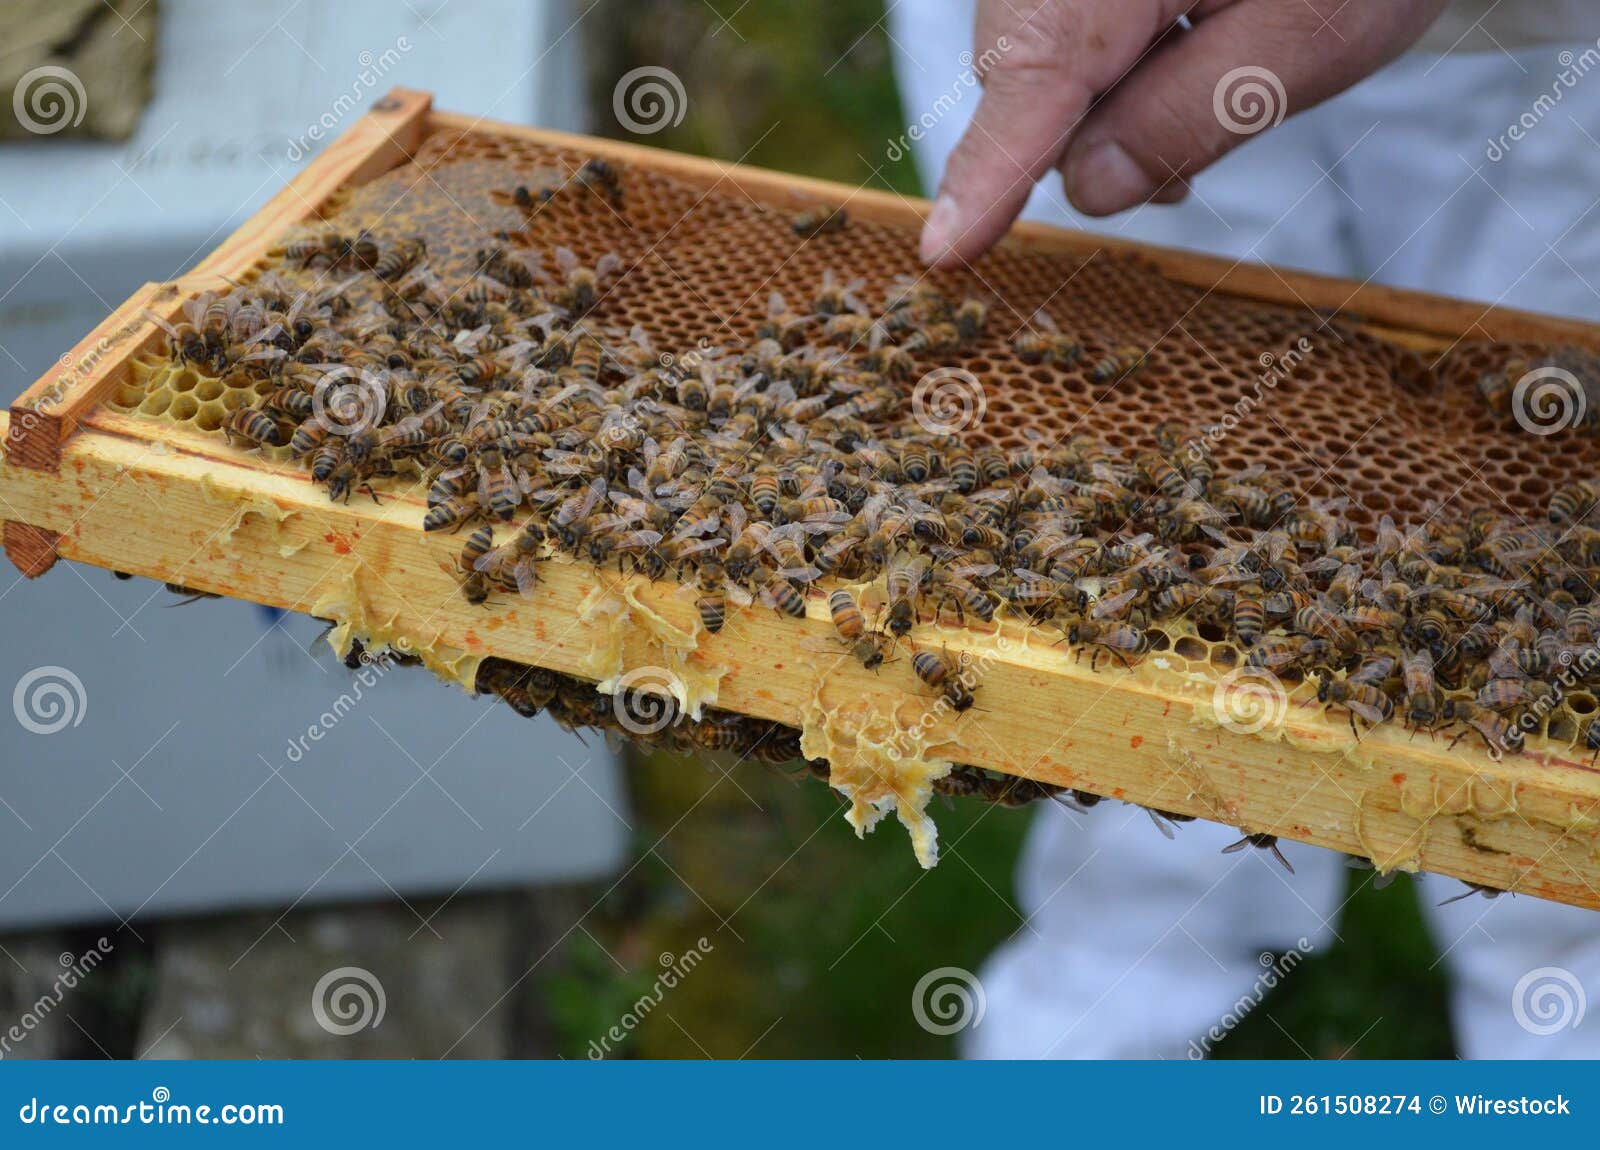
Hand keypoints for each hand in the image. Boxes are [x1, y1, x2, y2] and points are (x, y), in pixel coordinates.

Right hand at [919, 0, 1448, 265]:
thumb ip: (1192, 115)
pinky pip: (1063, 13)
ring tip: (1200, 93)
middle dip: (1075, 130)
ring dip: (1098, 95)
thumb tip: (1093, 186)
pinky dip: (1108, 54)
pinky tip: (1180, 54)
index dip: (988, 173)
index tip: (946, 252)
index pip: (1029, 76)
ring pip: (1039, 43)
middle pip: (1022, 59)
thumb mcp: (1312, 35)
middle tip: (1171, 175)